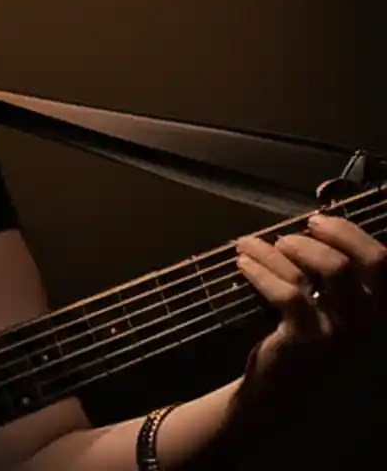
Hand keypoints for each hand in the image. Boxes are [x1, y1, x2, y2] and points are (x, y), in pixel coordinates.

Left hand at [232, 212, 384, 418]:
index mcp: (380, 312)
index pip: (385, 263)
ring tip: (256, 244)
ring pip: (330, 269)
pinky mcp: (308, 338)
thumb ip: (331, 279)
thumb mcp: (329, 311)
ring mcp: (342, 331)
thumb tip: (314, 230)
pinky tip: (242, 263)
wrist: (279, 394)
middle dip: (334, 234)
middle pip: (369, 261)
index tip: (319, 221)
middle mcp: (372, 322)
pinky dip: (261, 270)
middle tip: (297, 230)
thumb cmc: (305, 345)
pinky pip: (287, 291)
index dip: (353, 233)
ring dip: (290, 248)